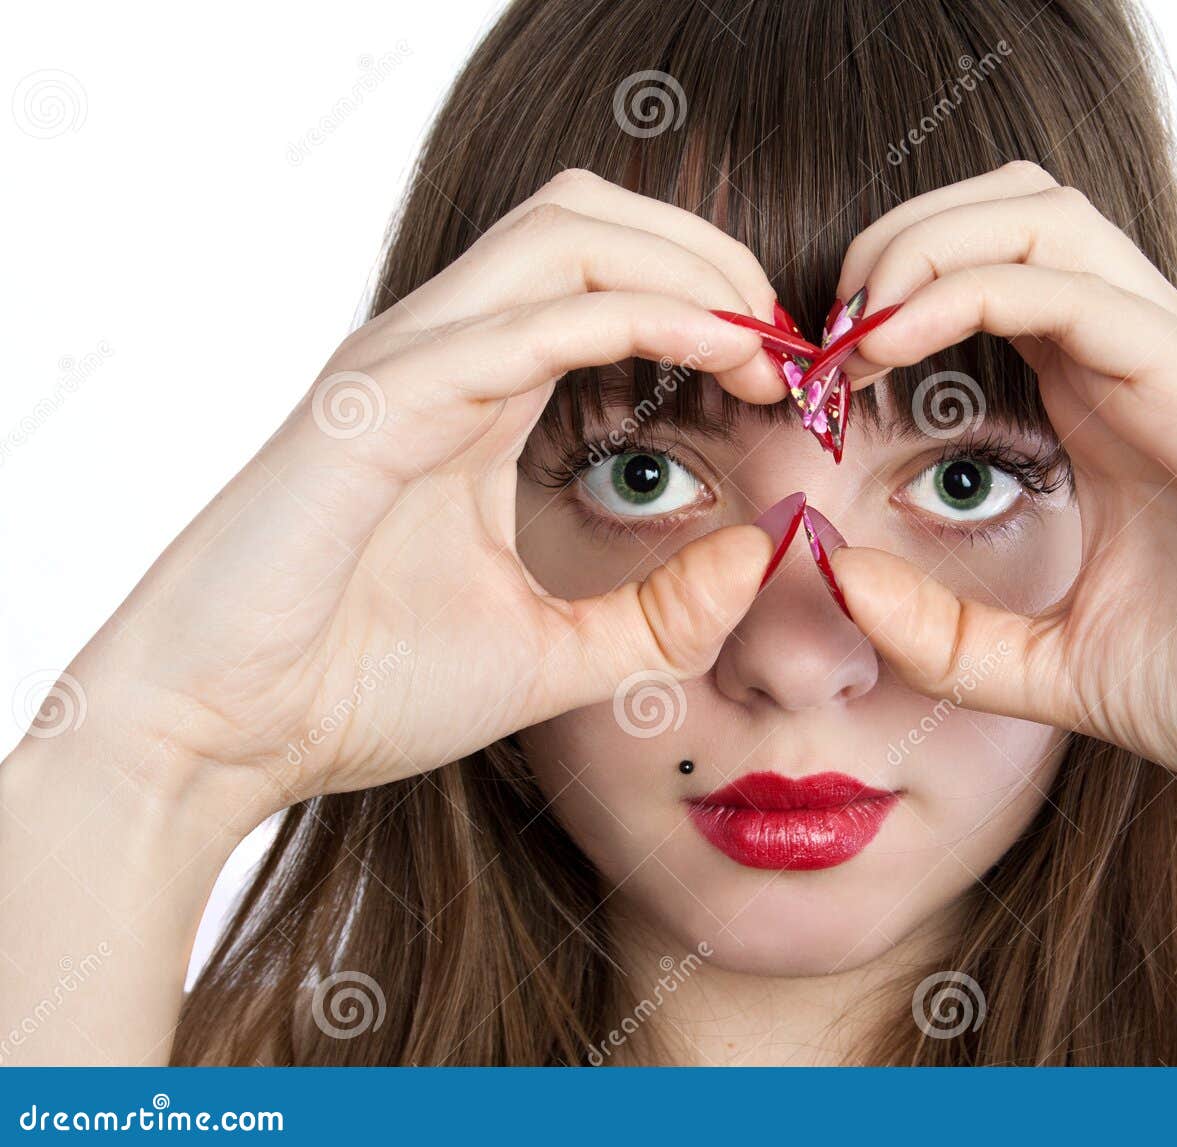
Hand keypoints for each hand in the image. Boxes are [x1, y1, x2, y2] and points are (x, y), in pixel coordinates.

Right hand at [48, 169, 785, 826]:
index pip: (605, 276)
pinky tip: (717, 354)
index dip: (712, 300)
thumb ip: (662, 614)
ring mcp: (406, 365)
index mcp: (476, 392)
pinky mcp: (380, 404)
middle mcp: (442, 353)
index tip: (786, 379)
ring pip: (566, 232)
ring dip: (688, 269)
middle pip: (592, 216)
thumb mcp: (552, 655)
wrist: (224, 737)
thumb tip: (764, 550)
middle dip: (712, 258)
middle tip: (789, 349)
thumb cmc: (359, 688)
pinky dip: (637, 316)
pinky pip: (526, 320)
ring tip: (763, 347)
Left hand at [828, 162, 1176, 808]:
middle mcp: (1129, 365)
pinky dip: (965, 288)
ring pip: (1036, 217)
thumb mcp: (1055, 667)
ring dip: (921, 243)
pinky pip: (1073, 289)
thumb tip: (835, 578)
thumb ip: (945, 636)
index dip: (884, 301)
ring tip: (851, 324)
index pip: (983, 283)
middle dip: (895, 240)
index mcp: (1098, 408)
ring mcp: (1169, 364)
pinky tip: (891, 341)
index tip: (814, 382)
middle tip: (823, 331)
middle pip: (1005, 213)